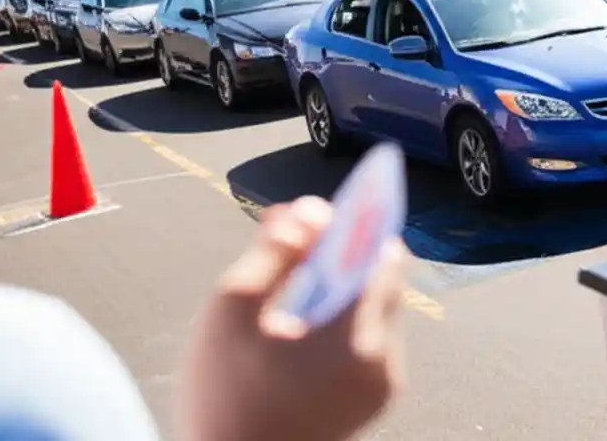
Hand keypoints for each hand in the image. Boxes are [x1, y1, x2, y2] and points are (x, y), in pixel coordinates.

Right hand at [177, 196, 405, 440]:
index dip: (360, 223)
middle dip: (343, 252)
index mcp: (356, 339)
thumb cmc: (222, 398)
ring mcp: (383, 386)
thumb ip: (275, 250)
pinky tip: (300, 321)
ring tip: (292, 280)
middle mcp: (384, 362)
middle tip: (296, 238)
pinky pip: (369, 342)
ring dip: (341, 287)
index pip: (383, 256)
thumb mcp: (233, 310)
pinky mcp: (373, 402)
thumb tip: (309, 210)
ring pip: (374, 309)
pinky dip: (343, 322)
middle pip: (380, 281)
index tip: (334, 205)